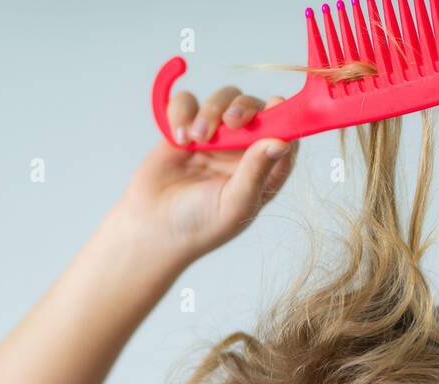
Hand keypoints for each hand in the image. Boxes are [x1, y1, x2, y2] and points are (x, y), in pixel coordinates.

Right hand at [117, 85, 299, 264]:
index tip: (275, 104)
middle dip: (243, 106)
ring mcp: (214, 136)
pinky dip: (181, 112)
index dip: (284, 116)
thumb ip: (257, 172)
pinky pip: (186, 102)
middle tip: (231, 120)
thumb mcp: (235, 204)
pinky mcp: (185, 128)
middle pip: (253, 107)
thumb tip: (282, 143)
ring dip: (210, 111)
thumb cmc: (201, 225)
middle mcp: (243, 149)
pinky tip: (179, 138)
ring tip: (196, 139)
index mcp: (264, 169)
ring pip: (222, 98)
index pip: (284, 134)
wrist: (154, 229)